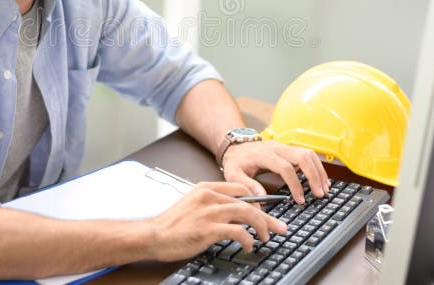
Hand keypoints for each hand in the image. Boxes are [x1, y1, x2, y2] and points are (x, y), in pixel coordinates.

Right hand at [144, 181, 286, 261]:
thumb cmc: (173, 224)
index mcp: (206, 188)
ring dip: (262, 226)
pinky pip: (238, 232)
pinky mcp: (208, 229)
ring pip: (247, 213)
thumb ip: (215, 205)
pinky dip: (248, 239)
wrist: (154, 235)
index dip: (258, 200)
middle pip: (249, 202)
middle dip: (268, 216)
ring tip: (267, 236)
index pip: (241, 188)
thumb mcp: (194, 205)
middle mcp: (210, 196)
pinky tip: (249, 246)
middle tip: (280, 227)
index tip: (267, 211)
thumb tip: (238, 215)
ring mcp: (209, 212)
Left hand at [221, 140, 329, 203]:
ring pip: (308, 153)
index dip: (295, 184)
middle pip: (302, 156)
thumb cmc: (236, 162)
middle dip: (313, 176)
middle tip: (320, 194)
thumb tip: (264, 198)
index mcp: (263, 154)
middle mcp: (277, 148)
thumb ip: (247, 186)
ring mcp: (285, 146)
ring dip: (319, 171)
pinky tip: (320, 180)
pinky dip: (316, 166)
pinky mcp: (289, 148)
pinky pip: (308, 154)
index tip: (300, 200)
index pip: (285, 167)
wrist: (236, 146)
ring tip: (324, 189)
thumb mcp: (234, 175)